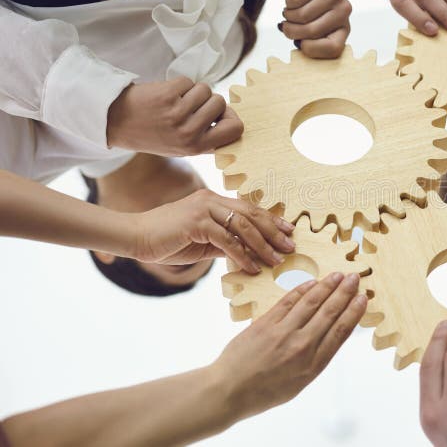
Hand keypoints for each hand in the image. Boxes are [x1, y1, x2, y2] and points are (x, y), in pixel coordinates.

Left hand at [107, 78, 242, 155]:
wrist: (115, 123)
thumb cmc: (152, 134)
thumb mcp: (181, 147)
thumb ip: (207, 138)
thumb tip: (232, 120)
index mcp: (196, 147)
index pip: (235, 128)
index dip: (230, 117)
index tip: (219, 115)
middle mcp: (189, 133)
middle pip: (220, 102)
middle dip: (208, 100)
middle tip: (190, 107)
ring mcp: (178, 114)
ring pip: (205, 89)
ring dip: (193, 90)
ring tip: (176, 100)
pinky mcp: (167, 95)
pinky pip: (188, 81)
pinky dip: (179, 84)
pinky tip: (166, 94)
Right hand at [133, 189, 295, 272]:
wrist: (135, 236)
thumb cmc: (168, 240)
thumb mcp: (203, 241)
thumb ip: (224, 243)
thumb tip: (249, 254)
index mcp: (214, 200)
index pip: (250, 209)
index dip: (272, 220)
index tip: (289, 232)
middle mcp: (212, 200)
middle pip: (252, 215)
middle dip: (274, 232)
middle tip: (290, 247)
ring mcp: (204, 209)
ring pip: (243, 227)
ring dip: (263, 246)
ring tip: (276, 260)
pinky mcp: (196, 222)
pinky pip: (226, 240)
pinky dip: (241, 255)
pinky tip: (251, 268)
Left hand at [213, 272, 366, 416]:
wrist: (229, 391)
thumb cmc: (263, 392)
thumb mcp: (299, 382)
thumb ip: (315, 358)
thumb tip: (329, 335)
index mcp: (313, 365)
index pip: (340, 331)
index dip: (354, 312)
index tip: (363, 298)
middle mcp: (301, 346)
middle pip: (329, 313)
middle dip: (344, 293)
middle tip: (355, 277)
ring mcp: (282, 333)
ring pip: (311, 302)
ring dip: (327, 286)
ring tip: (338, 275)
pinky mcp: (265, 323)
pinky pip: (289, 301)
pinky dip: (303, 289)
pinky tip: (313, 283)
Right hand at [274, 0, 350, 57]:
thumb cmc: (302, 12)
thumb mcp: (308, 32)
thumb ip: (307, 43)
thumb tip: (301, 44)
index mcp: (344, 29)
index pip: (334, 48)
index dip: (312, 50)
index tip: (299, 43)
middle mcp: (345, 10)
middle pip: (313, 31)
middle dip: (292, 31)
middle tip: (286, 26)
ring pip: (303, 15)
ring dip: (288, 16)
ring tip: (289, 13)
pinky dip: (288, 2)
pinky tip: (291, 0)